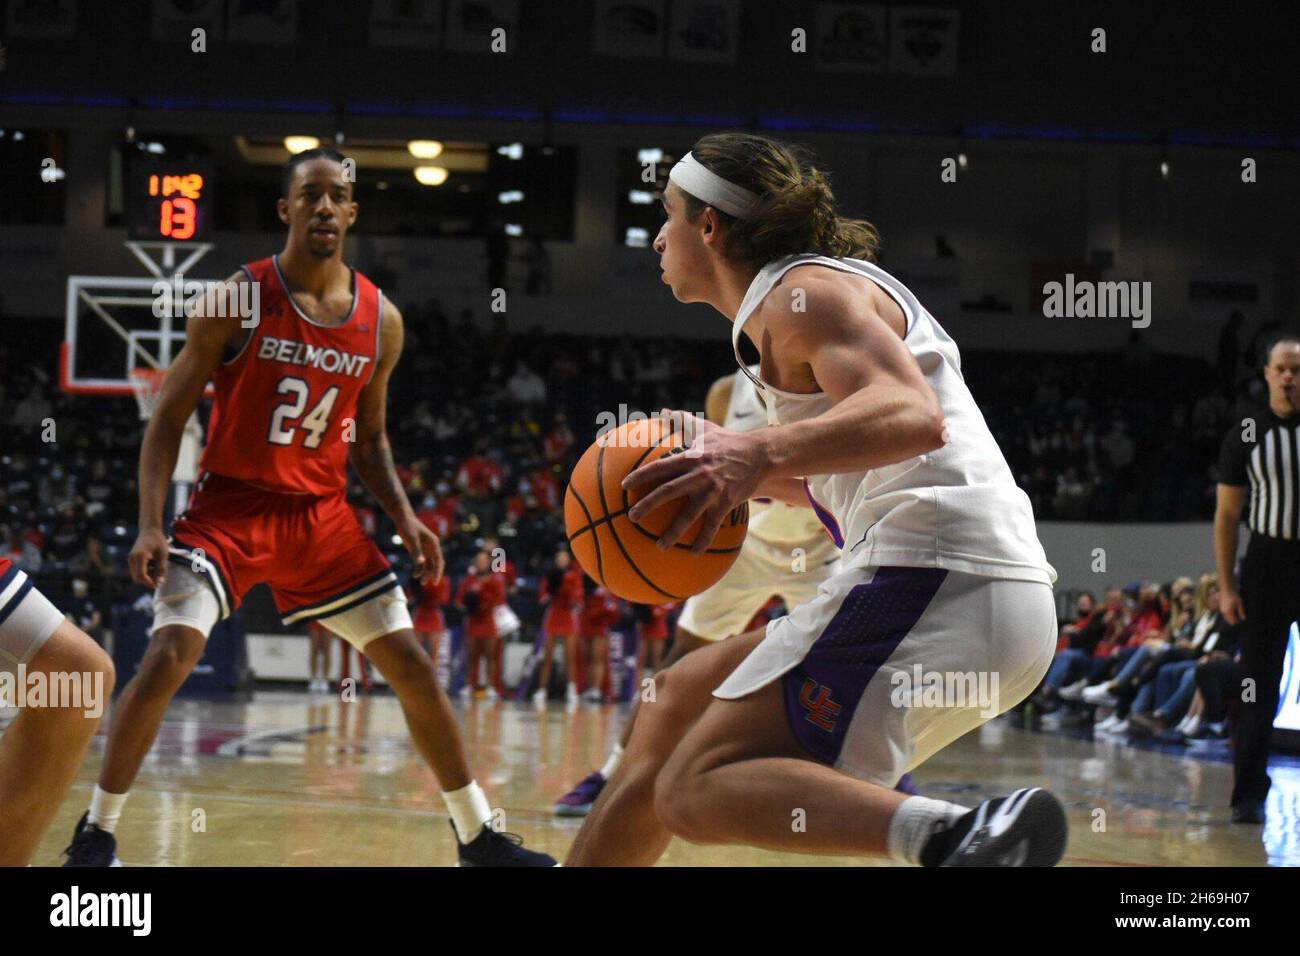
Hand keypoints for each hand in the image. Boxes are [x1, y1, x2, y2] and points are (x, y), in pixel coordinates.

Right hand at [128, 527, 169, 587]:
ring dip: (146, 576)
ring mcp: (130, 559)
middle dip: (148, 581)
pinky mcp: (131, 559)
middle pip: (137, 577)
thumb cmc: (158, 541)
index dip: (149, 582)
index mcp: (140, 556)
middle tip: (159, 578)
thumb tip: (159, 582)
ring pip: (136, 575)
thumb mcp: (163, 555)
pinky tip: (153, 565)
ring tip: (157, 568)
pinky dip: (144, 572)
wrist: (150, 530)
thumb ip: (161, 569)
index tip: (158, 584)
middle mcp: (132, 558)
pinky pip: (136, 570)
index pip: (141, 575)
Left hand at [399, 517, 443, 583]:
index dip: (438, 571)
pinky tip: (415, 575)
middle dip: (432, 574)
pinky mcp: (420, 550)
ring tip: (421, 582)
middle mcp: (432, 548)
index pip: (438, 561)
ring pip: (429, 565)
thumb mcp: (412, 539)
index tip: (435, 581)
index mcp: (434, 544)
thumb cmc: (409, 527)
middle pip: (436, 564)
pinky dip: (420, 569)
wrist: (403, 519)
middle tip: (425, 583)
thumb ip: (416, 551)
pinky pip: (422, 563)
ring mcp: (426, 549)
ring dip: (426, 573)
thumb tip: (421, 563)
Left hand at [623, 410, 765, 553]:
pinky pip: (712, 526)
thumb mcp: (705, 428)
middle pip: (668, 492)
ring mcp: (713, 490)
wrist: (760, 454)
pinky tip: (694, 553)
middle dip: (647, 505)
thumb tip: (662, 411)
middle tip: (631, 517)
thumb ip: (682, 420)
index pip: (660, 467)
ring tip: (659, 545)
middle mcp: (699, 474)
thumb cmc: (728, 441)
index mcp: (691, 456)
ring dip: (672, 532)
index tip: (624, 486)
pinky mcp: (726, 503)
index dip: (640, 476)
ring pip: (688, 515)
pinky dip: (703, 540)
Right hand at [1220, 587, 1245, 625]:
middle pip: (1229, 620)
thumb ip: (1241, 612)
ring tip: (1237, 611)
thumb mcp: (1239, 604)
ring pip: (1227, 617)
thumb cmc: (1233, 596)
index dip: (1237, 621)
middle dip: (1234, 619)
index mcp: (1228, 612)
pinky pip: (1225, 614)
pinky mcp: (1221, 607)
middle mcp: (1223, 612)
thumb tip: (1243, 619)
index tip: (1242, 618)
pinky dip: (1229, 613)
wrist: (1227, 589)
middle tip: (1240, 615)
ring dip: (1232, 616)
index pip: (1232, 622)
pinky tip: (1233, 609)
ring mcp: (1222, 610)